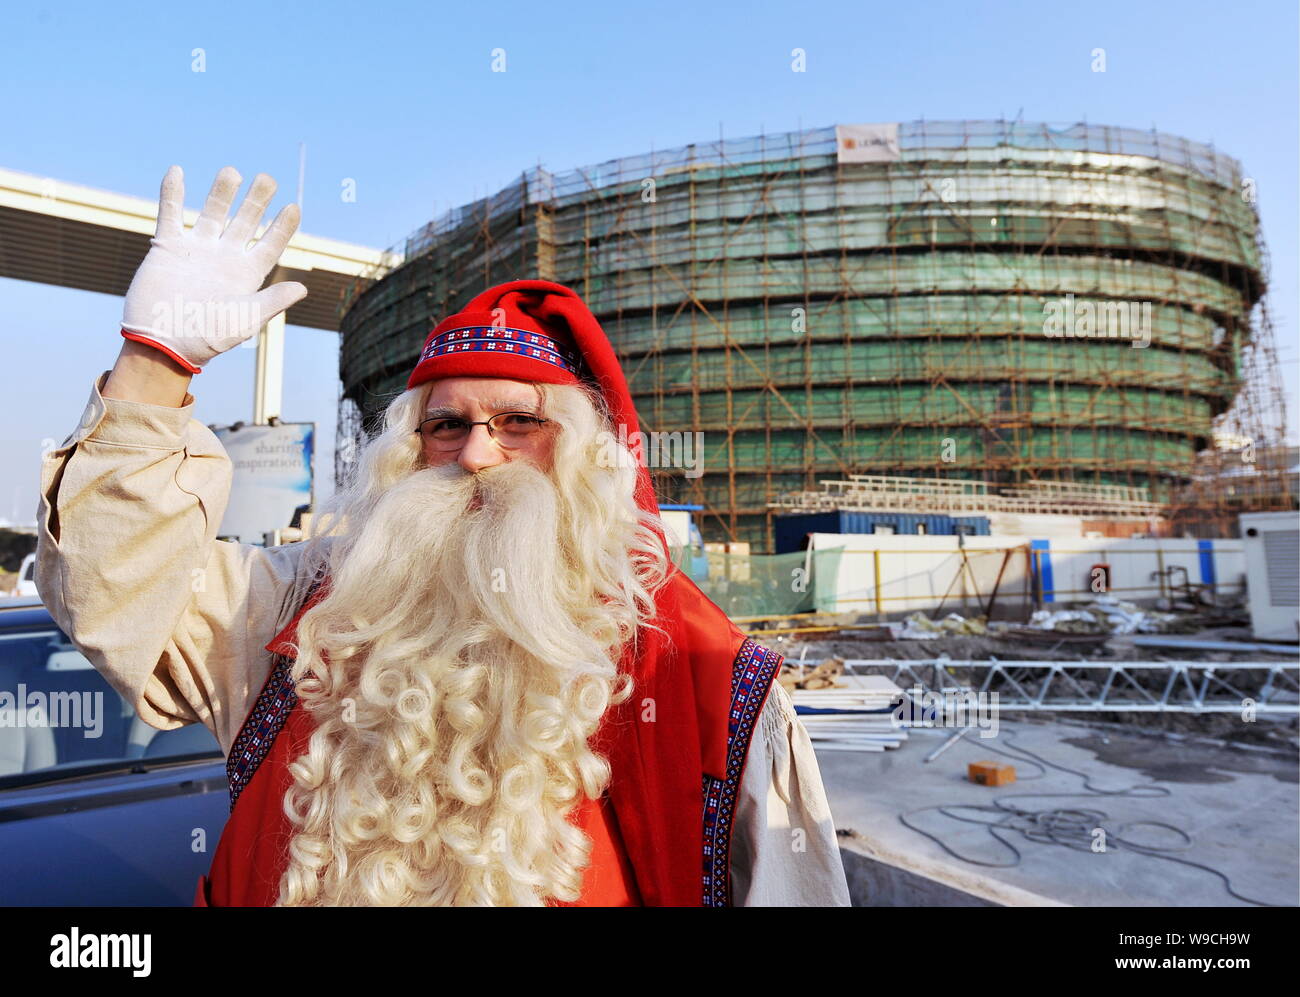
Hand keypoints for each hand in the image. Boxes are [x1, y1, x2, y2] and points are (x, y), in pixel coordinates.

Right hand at [120, 165, 307, 372]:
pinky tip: (177, 171)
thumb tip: (303, 288)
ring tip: (232, 172)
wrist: (163, 343)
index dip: (282, 228)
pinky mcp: (167, 247)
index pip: (269, 245)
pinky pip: (169, 214)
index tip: (294, 207)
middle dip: (256, 201)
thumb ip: (273, 301)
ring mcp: (197, 250)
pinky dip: (172, 193)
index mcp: (246, 275)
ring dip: (221, 192)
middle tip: (268, 179)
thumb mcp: (245, 320)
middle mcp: (224, 258)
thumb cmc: (208, 337)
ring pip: (212, 213)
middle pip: (245, 222)